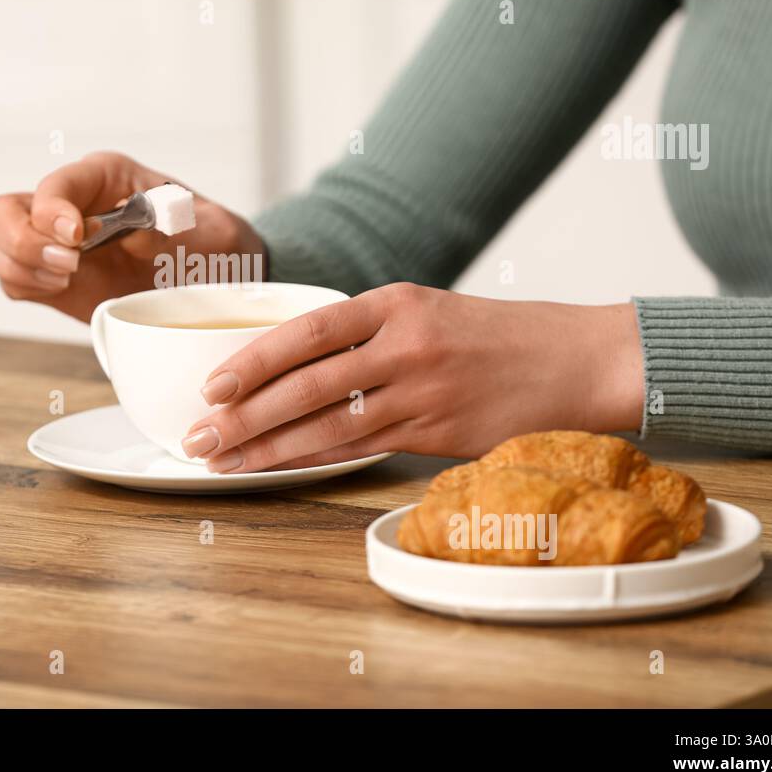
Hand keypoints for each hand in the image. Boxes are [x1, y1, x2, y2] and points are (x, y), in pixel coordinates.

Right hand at [0, 151, 265, 322]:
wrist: (213, 275)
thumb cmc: (210, 243)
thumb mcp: (211, 232)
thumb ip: (175, 227)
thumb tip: (135, 231)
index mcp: (105, 177)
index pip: (56, 185)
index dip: (53, 209)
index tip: (77, 237)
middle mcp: (69, 203)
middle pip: (4, 210)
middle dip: (22, 241)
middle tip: (69, 267)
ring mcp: (53, 240)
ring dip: (18, 266)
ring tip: (66, 281)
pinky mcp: (51, 276)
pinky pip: (12, 278)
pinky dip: (24, 286)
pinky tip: (62, 291)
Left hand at [179, 283, 643, 470]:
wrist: (572, 360)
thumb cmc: (492, 334)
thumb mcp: (426, 309)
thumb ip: (365, 331)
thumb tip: (293, 364)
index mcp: (396, 303)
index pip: (307, 332)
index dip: (254, 361)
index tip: (212, 386)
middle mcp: (405, 345)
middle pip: (307, 385)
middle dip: (245, 415)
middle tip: (200, 436)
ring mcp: (423, 393)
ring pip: (329, 426)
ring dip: (270, 448)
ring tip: (225, 461)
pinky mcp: (438, 434)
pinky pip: (363, 450)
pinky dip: (315, 461)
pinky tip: (279, 468)